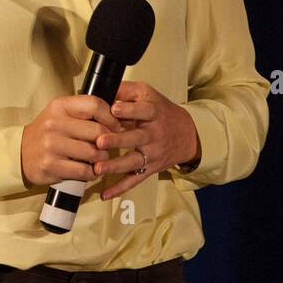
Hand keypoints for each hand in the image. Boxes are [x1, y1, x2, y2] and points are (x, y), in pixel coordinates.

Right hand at [20, 94, 122, 188]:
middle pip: (97, 131)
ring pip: (93, 153)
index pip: (94, 105)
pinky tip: (90, 170)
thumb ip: (85, 112)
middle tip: (107, 146)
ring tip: (98, 158)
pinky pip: (84, 171)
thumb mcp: (62, 113)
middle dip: (108, 141)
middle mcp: (55, 124)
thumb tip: (117, 116)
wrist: (21, 152)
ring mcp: (52, 145)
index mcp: (60, 106)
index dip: (110, 117)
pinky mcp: (51, 165)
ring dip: (102, 158)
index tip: (115, 126)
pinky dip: (92, 172)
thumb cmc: (48, 132)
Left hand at [91, 80, 199, 200]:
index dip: (129, 110)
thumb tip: (102, 87)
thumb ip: (126, 90)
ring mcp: (152, 153)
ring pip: (133, 161)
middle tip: (100, 142)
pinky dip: (120, 188)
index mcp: (153, 113)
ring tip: (97, 169)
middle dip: (118, 140)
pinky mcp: (149, 168)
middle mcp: (153, 134)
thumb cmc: (160, 111)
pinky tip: (105, 194)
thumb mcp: (147, 93)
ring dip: (115, 166)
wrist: (185, 133)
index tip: (114, 108)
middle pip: (136, 138)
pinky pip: (135, 180)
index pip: (144, 111)